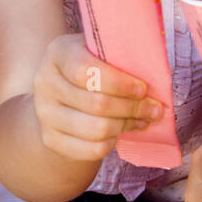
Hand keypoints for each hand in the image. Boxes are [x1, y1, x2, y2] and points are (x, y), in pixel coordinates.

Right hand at [32, 32, 161, 163]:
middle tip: (154, 108)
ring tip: (143, 119)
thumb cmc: (89, 68)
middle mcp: (45, 83)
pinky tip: (121, 132)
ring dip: (126, 125)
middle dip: (133, 108)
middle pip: (96, 104)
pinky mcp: (50, 139)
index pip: (87, 72)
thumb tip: (156, 72)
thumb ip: (118, 56)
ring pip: (96, 129)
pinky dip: (112, 143)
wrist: (58, 95)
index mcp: (58, 53)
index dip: (120, 83)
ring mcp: (44, 113)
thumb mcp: (98, 51)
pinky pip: (90, 149)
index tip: (143, 89)